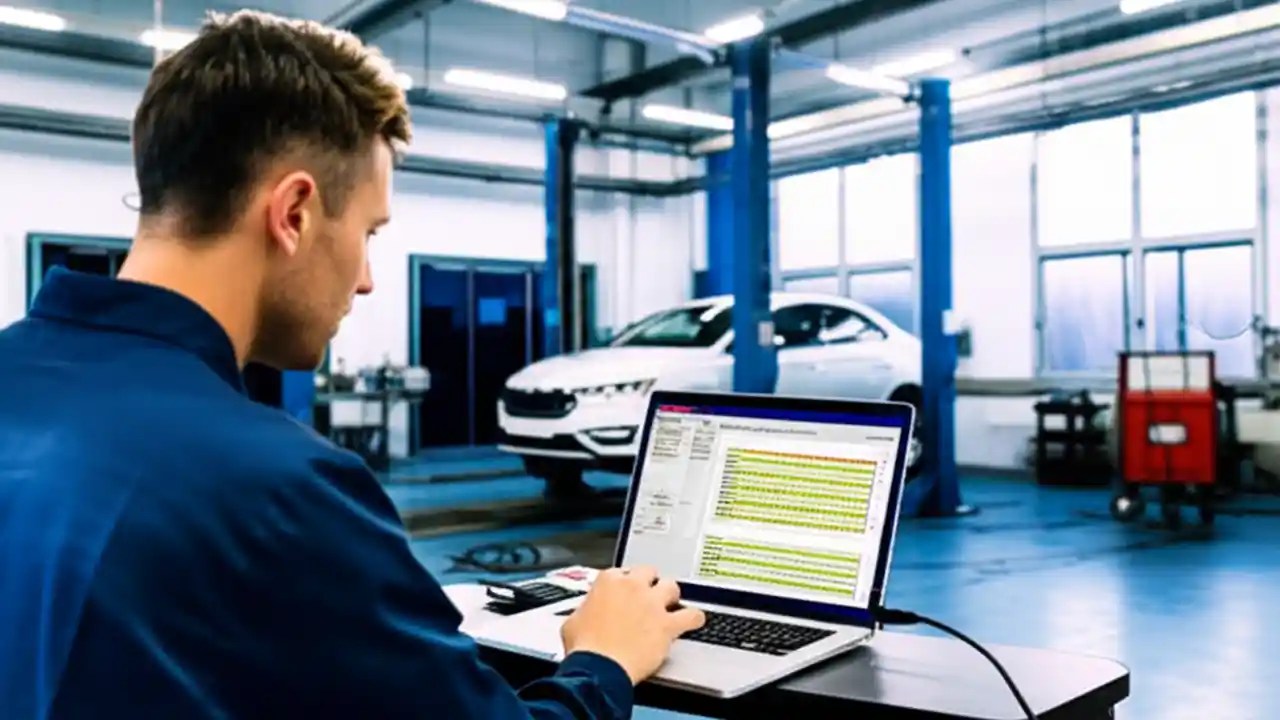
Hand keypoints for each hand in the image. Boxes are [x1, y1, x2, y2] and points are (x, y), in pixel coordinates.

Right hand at [561, 566, 705, 684]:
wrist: (598, 668)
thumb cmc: (585, 648)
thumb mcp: (573, 620)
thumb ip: (586, 609)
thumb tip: (588, 613)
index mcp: (609, 582)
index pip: (622, 571)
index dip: (625, 583)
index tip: (625, 592)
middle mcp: (633, 587)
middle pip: (649, 572)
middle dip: (649, 582)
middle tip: (647, 595)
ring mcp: (652, 604)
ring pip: (672, 586)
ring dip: (671, 595)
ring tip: (670, 604)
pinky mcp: (667, 624)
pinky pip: (691, 615)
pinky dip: (694, 617)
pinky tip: (694, 620)